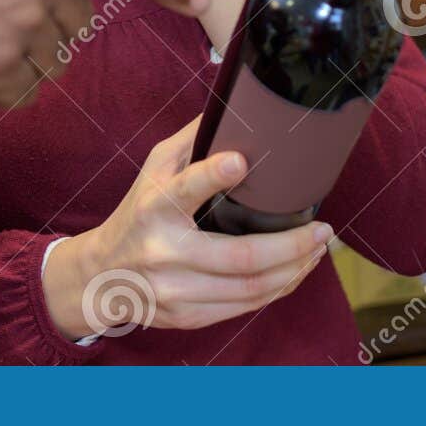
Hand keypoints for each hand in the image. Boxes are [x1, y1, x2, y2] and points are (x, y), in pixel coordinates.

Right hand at [42, 119, 331, 337]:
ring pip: (250, 289)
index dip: (213, 175)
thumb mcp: (154, 168)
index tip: (241, 162)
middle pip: (240, 258)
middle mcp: (164, 251)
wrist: (102, 274)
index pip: (185, 190)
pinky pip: (243, 308)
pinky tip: (293, 273)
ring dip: (294, 270)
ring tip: (317, 250)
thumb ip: (193, 142)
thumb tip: (236, 109)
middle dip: (292, 246)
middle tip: (323, 230)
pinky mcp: (186, 316)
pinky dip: (276, 290)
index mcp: (155, 207)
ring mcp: (175, 290)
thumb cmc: (138, 211)